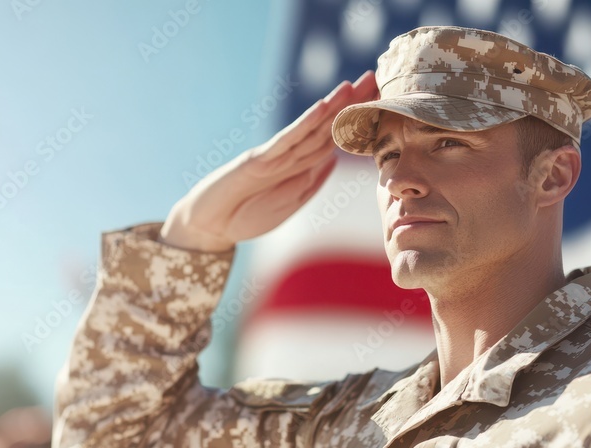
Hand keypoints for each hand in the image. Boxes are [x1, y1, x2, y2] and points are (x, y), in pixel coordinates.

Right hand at [159, 70, 378, 251]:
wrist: (210, 226)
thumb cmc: (247, 216)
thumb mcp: (288, 203)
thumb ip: (310, 181)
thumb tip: (333, 159)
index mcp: (299, 168)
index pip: (334, 140)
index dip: (357, 122)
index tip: (380, 104)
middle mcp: (289, 156)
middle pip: (327, 127)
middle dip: (351, 104)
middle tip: (376, 78)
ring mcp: (274, 156)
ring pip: (311, 128)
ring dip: (334, 106)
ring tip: (355, 84)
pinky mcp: (258, 159)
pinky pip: (288, 139)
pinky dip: (307, 123)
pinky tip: (324, 107)